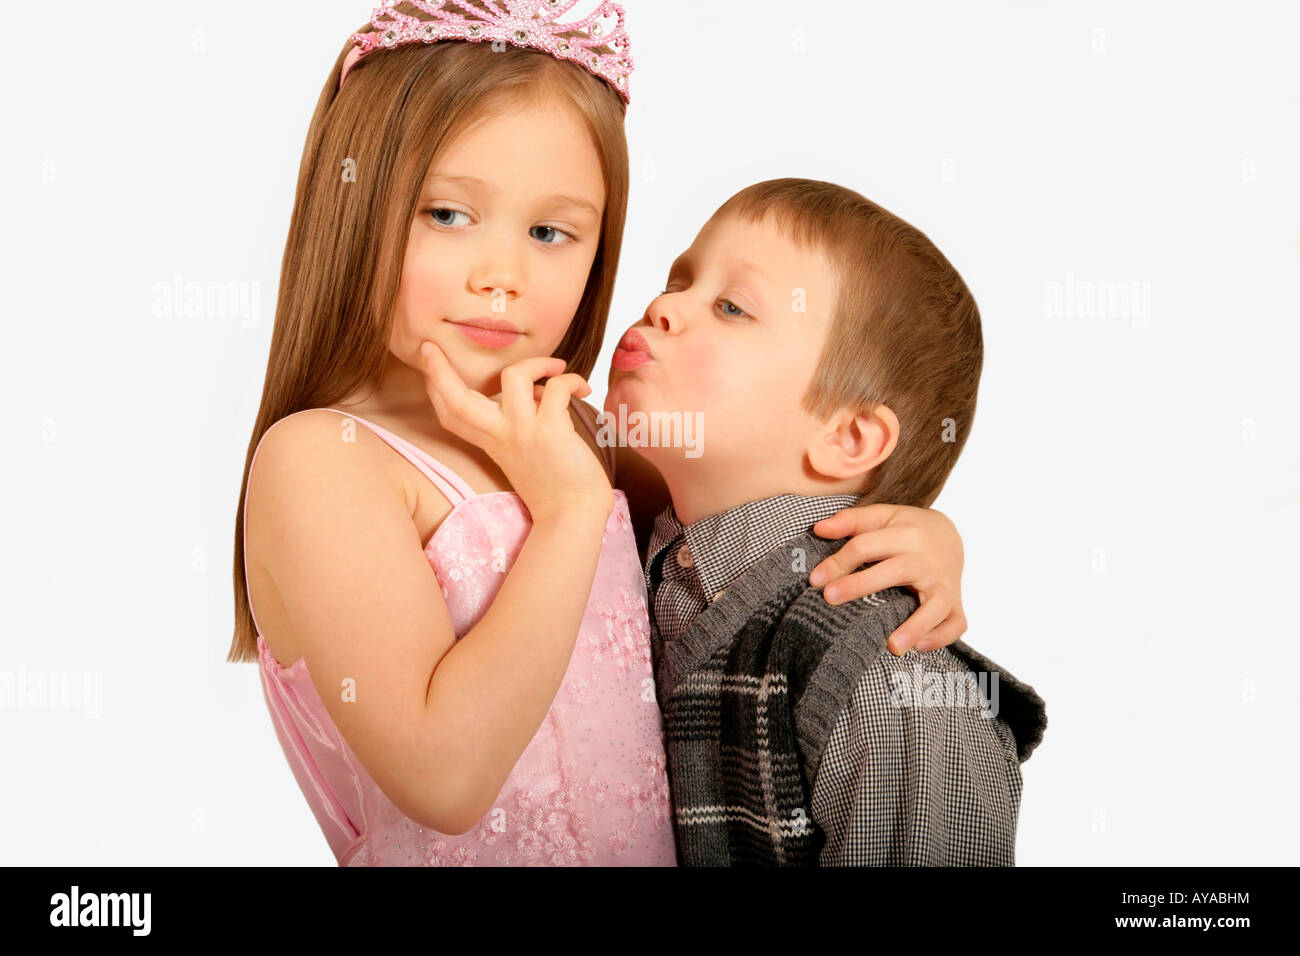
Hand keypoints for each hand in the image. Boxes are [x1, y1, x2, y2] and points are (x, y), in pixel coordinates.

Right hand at [417, 341, 613, 522]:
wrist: (573, 516)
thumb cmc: (555, 486)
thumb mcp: (523, 454)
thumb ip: (518, 424)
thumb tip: (535, 389)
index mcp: (491, 442)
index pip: (451, 415)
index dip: (435, 388)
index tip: (429, 363)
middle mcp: (501, 435)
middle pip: (456, 399)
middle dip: (439, 370)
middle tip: (433, 346)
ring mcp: (523, 432)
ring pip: (513, 375)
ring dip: (538, 362)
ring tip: (557, 369)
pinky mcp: (550, 431)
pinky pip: (556, 387)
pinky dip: (572, 380)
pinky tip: (582, 390)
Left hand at [807, 504, 965, 656]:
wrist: (951, 536)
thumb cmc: (907, 531)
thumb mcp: (883, 517)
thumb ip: (851, 521)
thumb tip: (819, 528)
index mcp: (906, 535)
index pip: (867, 545)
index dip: (839, 561)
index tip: (815, 579)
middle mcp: (926, 560)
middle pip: (895, 571)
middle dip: (861, 584)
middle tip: (830, 597)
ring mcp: (944, 584)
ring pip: (935, 605)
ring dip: (916, 626)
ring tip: (892, 646)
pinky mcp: (955, 605)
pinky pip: (955, 624)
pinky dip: (940, 637)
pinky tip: (919, 648)